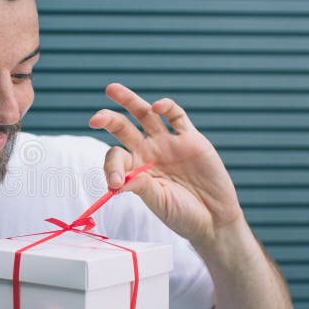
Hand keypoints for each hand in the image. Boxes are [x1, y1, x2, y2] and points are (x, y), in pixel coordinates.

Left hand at [89, 83, 243, 249]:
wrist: (214, 219)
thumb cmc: (182, 214)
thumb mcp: (159, 202)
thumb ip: (141, 187)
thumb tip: (118, 181)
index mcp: (135, 168)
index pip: (116, 157)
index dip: (111, 166)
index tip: (115, 183)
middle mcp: (148, 152)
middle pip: (123, 128)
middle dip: (108, 120)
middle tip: (95, 119)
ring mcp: (168, 143)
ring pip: (145, 115)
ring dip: (129, 101)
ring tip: (112, 90)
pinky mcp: (191, 138)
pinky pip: (176, 117)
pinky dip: (167, 107)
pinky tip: (156, 106)